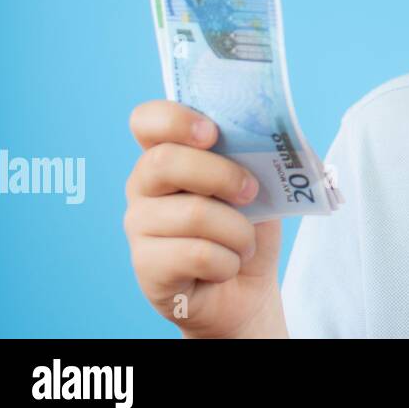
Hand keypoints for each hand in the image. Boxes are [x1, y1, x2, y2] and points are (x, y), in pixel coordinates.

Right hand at [124, 100, 287, 337]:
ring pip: (193, 214)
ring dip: (239, 231)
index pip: (147, 120)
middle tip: (251, 193)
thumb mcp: (258, 182)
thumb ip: (253, 154)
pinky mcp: (145, 266)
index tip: (212, 133)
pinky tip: (226, 266)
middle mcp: (142, 186)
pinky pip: (197, 255)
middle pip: (165, 162)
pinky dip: (229, 261)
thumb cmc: (248, 224)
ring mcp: (138, 226)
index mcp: (168, 153)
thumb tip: (270, 133)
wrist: (247, 287)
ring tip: (245, 243)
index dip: (175, 120)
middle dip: (222, 175)